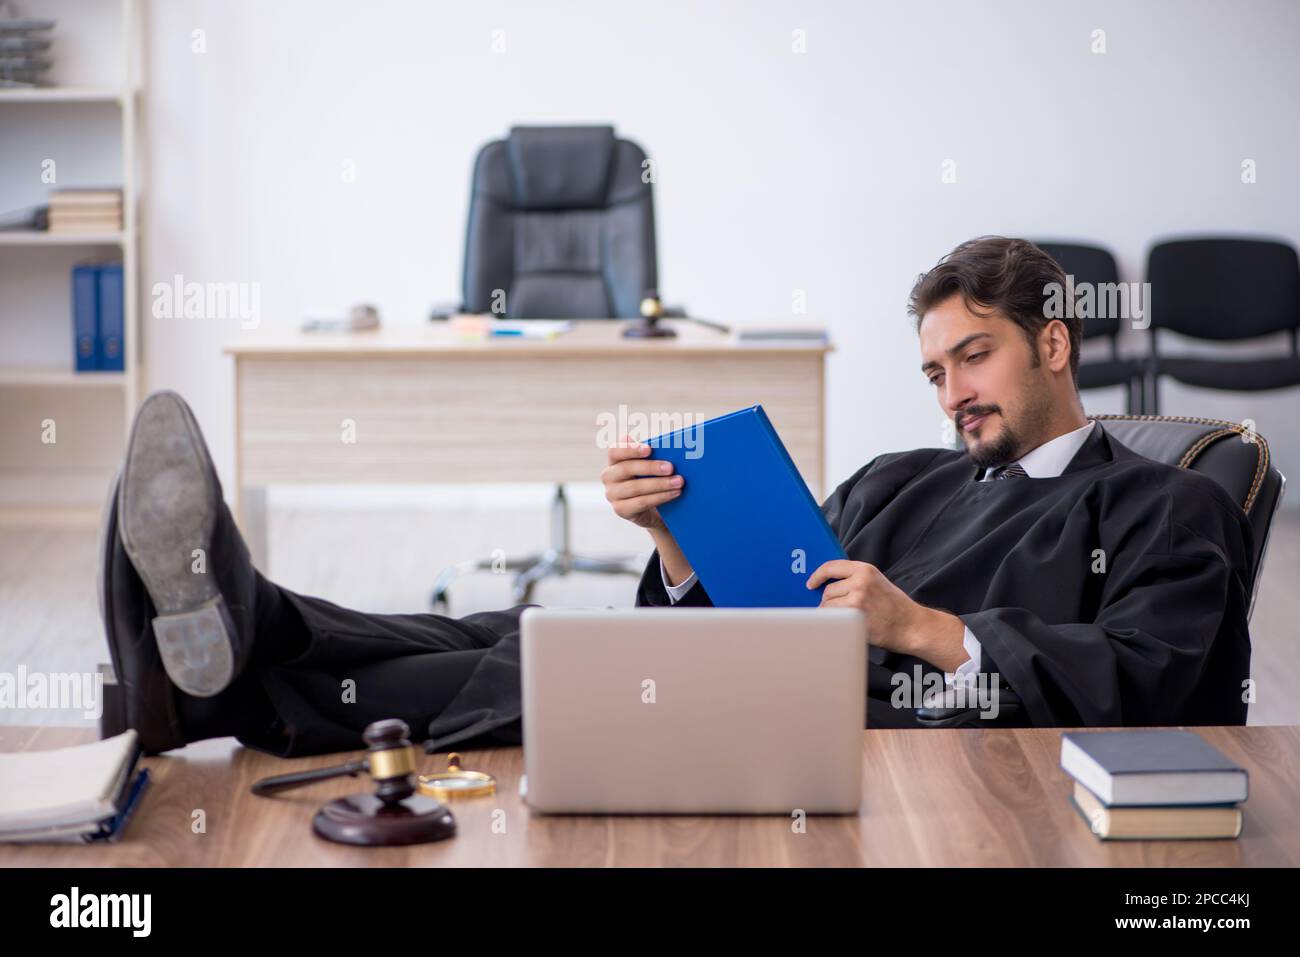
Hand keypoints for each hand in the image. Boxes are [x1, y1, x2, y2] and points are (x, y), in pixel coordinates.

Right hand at [601, 434, 683, 530]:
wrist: (653, 509)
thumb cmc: (651, 479)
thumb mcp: (650, 466)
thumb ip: (652, 454)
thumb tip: (666, 445)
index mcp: (614, 460)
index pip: (615, 451)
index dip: (630, 449)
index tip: (649, 449)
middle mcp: (609, 476)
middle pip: (626, 468)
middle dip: (651, 467)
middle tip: (670, 467)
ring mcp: (612, 495)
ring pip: (635, 487)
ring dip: (660, 484)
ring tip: (678, 482)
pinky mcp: (621, 510)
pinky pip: (641, 502)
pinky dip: (660, 497)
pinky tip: (674, 493)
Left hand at [806, 560, 967, 669]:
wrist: (912, 626)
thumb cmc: (894, 607)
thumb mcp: (877, 583)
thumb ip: (855, 580)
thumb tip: (826, 586)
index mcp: (865, 569)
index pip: (831, 566)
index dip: (817, 575)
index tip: (811, 583)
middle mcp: (860, 581)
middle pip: (828, 591)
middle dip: (829, 602)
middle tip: (840, 611)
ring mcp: (857, 598)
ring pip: (828, 606)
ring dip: (831, 614)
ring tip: (848, 619)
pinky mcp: (855, 616)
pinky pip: (833, 618)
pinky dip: (834, 623)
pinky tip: (846, 625)